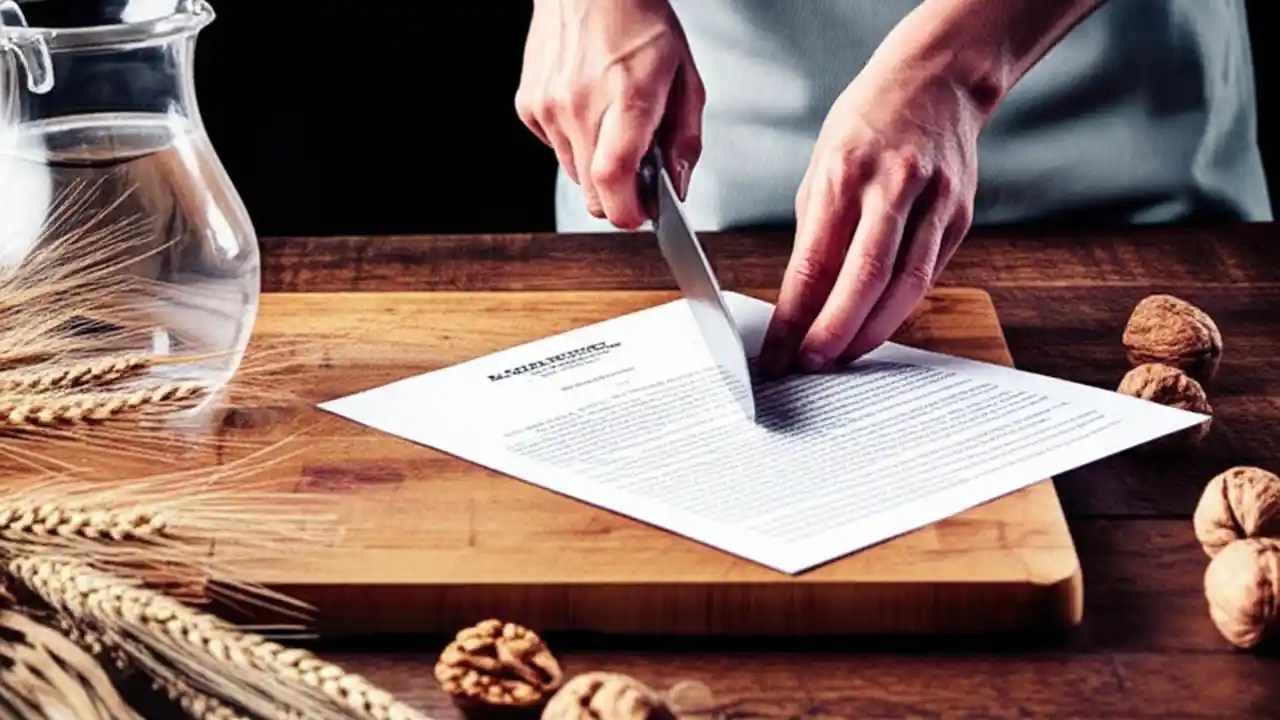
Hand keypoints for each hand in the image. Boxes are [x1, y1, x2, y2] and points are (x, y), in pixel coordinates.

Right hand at [515, 0, 704, 228]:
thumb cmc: (639, 21)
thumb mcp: (685, 77)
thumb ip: (685, 139)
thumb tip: (677, 187)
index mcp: (627, 98)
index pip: (613, 179)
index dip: (628, 211)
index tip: (642, 214)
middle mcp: (581, 106)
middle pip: (593, 192)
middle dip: (617, 196)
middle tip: (635, 173)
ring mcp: (549, 107)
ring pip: (574, 172)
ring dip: (596, 163)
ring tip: (611, 121)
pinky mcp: (529, 105)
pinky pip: (554, 147)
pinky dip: (573, 140)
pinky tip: (587, 107)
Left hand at [757, 46, 984, 376]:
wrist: (937, 80)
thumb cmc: (867, 125)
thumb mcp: (822, 168)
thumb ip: (816, 235)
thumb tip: (801, 303)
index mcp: (844, 175)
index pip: (813, 264)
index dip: (794, 318)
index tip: (777, 352)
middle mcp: (891, 188)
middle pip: (864, 280)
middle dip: (835, 334)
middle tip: (812, 365)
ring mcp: (933, 201)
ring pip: (905, 286)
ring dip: (871, 332)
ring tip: (842, 356)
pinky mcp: (959, 215)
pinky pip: (928, 274)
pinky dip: (899, 308)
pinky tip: (877, 325)